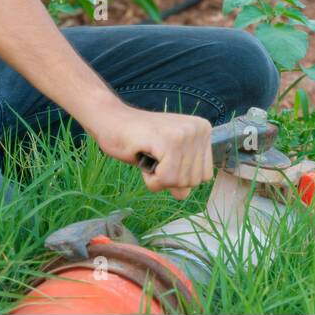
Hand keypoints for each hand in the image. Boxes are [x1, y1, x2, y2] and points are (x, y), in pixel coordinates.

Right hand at [90, 105, 213, 198]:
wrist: (110, 120)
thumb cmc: (137, 139)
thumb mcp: (165, 159)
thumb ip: (179, 175)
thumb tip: (183, 195)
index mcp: (203, 129)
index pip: (204, 175)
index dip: (180, 176)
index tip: (163, 158)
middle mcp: (198, 129)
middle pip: (193, 181)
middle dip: (169, 178)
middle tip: (153, 156)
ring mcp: (184, 133)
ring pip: (180, 182)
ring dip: (158, 178)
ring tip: (149, 154)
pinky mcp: (168, 140)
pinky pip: (166, 178)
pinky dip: (151, 180)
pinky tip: (143, 157)